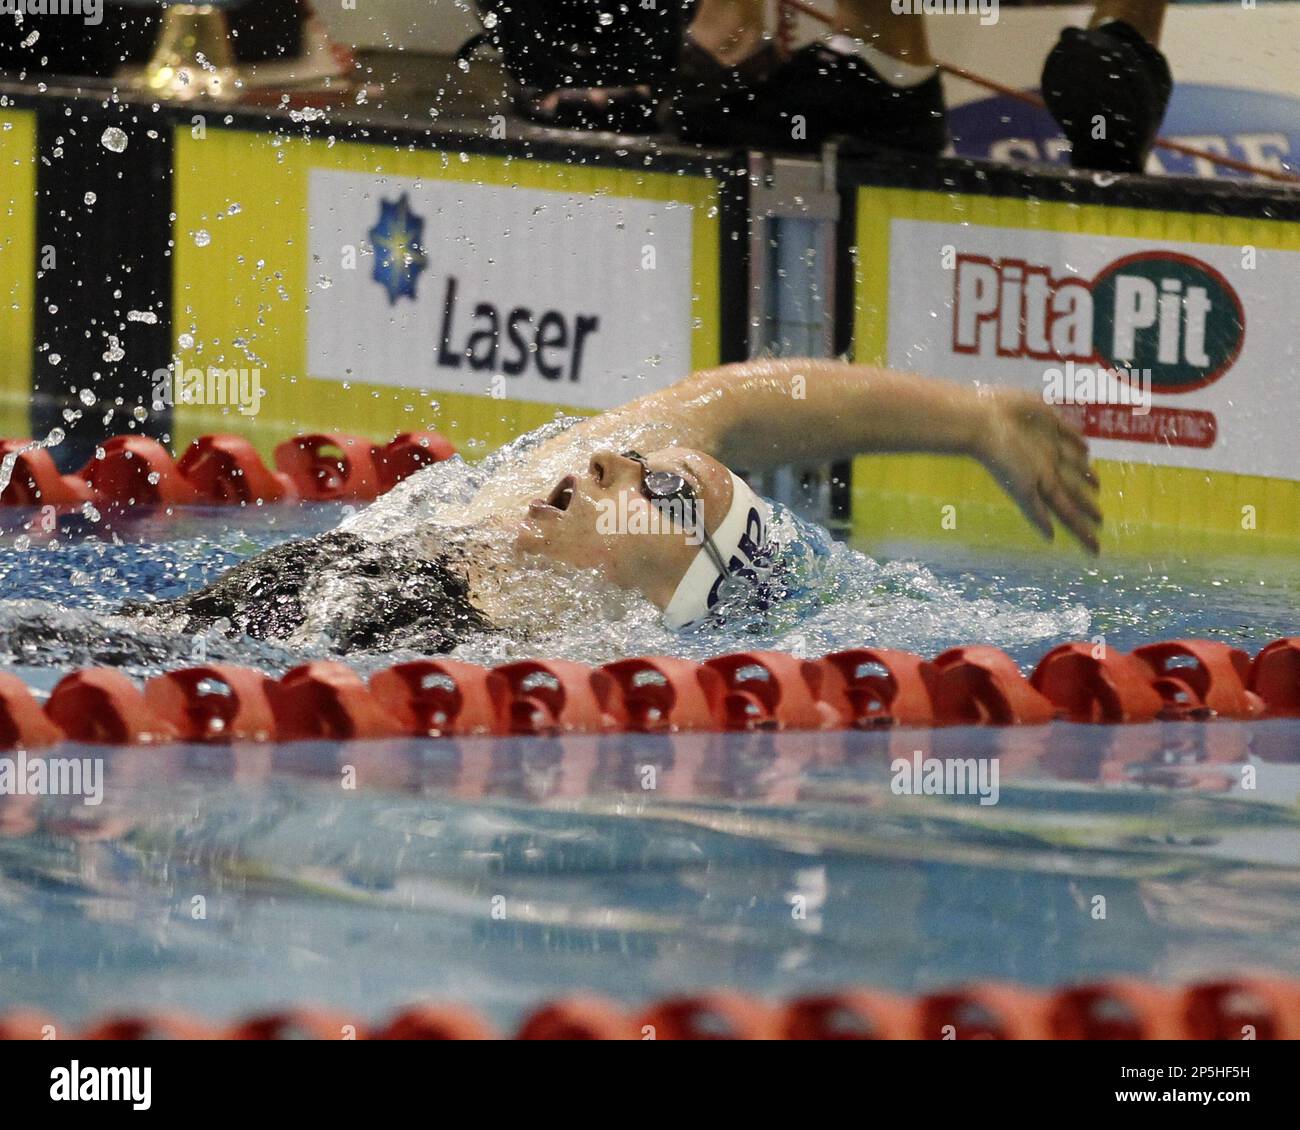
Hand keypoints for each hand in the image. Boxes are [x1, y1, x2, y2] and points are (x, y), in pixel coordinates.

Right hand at [975, 390, 1101, 553]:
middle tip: (1100, 519)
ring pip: (1075, 463)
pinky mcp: (1048, 421)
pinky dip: (1077, 438)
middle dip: (1086, 505)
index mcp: (1044, 484)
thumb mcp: (1020, 489)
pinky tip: (1086, 446)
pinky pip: (1067, 432)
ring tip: (1097, 484)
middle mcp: (1048, 467)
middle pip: (1073, 491)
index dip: (1082, 528)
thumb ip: (1035, 511)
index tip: (1095, 549)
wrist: (984, 421)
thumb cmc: (1001, 457)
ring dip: (1086, 473)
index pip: (1068, 512)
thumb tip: (1050, 538)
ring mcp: (1049, 445)